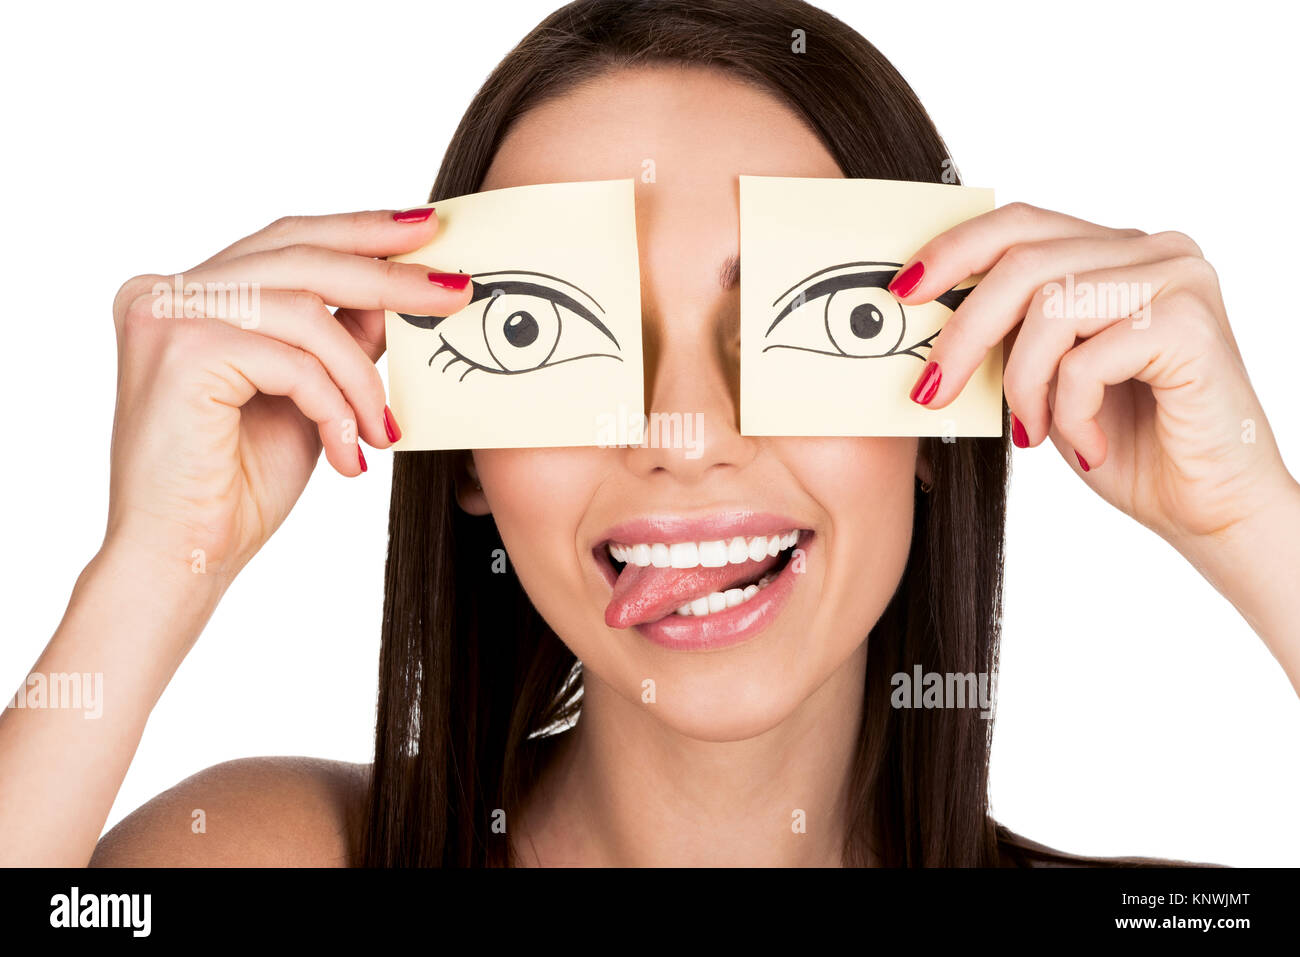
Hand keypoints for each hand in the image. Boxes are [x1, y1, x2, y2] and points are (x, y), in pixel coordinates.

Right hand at [105, 208, 472, 595]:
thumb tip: (398, 296)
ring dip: (362, 375)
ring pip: (305, 311)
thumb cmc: (236, 487)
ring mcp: (166, 317)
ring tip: (385, 428)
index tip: (426, 231)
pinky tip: (348, 452)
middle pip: (300, 257)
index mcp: (189, 295)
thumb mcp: (306, 396)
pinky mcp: (182, 353)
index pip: (287, 242)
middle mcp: (166, 293)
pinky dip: (334, 406)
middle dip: (387, 275)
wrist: (182, 559)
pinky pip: (293, 361)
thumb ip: (337, 339)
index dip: (359, 231)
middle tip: (453, 291)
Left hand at [891, 202, 1296, 553]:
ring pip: (1048, 307)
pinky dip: (1070, 412)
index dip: (955, 250)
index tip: (905, 291)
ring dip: (1022, 383)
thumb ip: (1010, 332)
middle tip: (931, 389)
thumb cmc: (1129, 444)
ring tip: (1034, 430)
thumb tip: (926, 312)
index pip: (1021, 224)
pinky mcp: (1190, 324)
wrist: (1209, 509)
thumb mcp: (1047, 377)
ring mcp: (1178, 279)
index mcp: (1117, 253)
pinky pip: (1086, 358)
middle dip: (963, 331)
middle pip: (1023, 261)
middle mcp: (1154, 250)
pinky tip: (1090, 446)